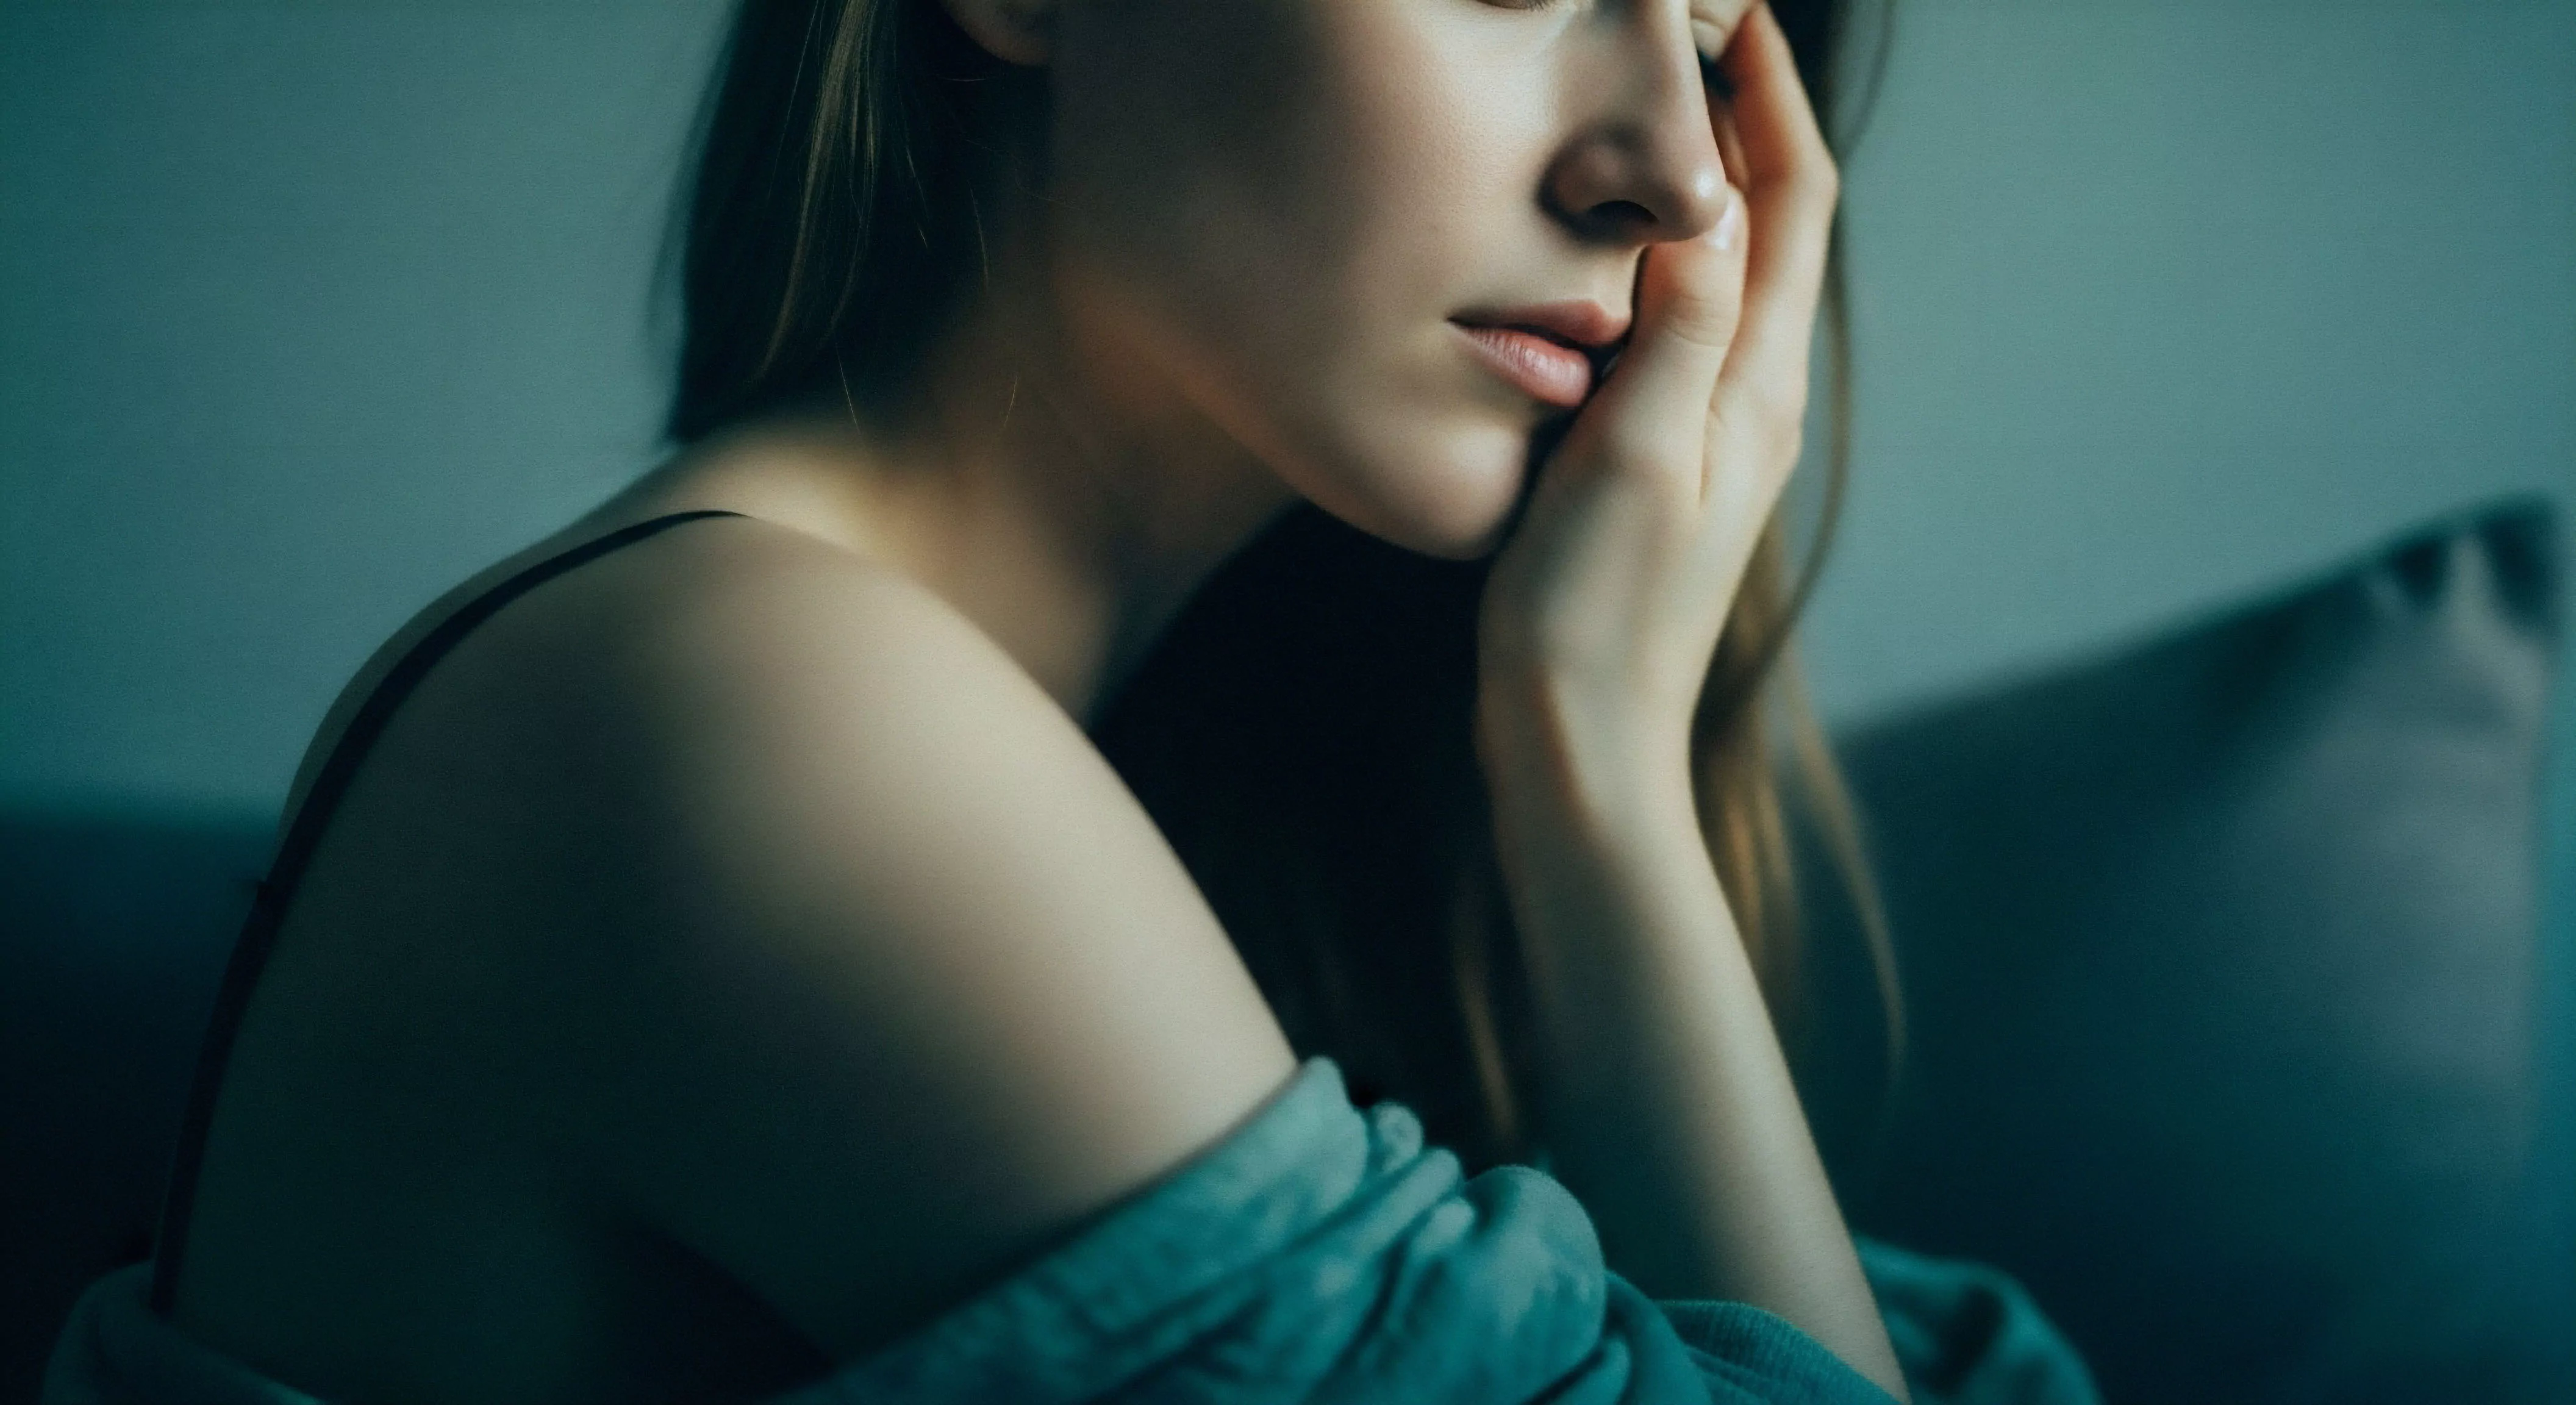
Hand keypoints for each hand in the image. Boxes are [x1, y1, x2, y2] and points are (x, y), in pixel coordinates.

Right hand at [1477, 2, 1839, 789]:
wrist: (1582, 742)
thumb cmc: (1600, 611)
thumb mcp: (1636, 453)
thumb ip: (1682, 325)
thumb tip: (1711, 198)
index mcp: (1758, 384)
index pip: (1794, 204)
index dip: (1771, 102)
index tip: (1734, 19)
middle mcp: (1752, 397)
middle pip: (1776, 226)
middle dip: (1742, 123)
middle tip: (1683, 44)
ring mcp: (1710, 432)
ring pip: (1727, 273)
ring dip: (1701, 187)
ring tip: (1642, 119)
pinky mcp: (1660, 463)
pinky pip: (1679, 329)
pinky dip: (1655, 262)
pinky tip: (1600, 254)